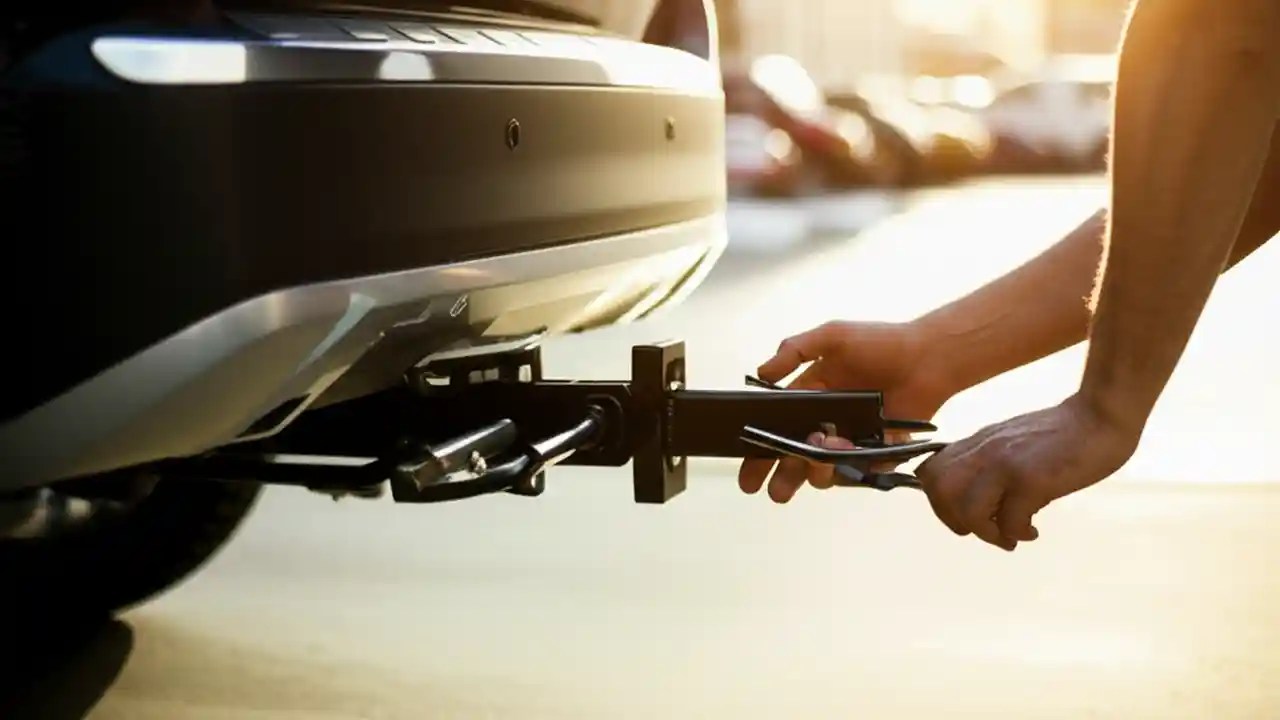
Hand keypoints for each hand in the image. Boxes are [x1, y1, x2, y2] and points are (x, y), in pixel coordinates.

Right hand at [738, 320, 951, 502]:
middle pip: (793, 458)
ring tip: (819, 454)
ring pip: (821, 470)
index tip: (747, 472)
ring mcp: (850, 440)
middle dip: (781, 478)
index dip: (758, 452)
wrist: (928, 356)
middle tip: (776, 491)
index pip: (776, 430)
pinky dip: (847, 468)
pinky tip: (845, 450)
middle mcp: (825, 423)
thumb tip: (760, 373)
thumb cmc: (881, 343)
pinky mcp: (876, 453)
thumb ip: (794, 350)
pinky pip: (856, 472)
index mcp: (809, 398)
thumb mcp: (832, 336)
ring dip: (814, 469)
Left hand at [916, 394, 1140, 550]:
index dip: (939, 500)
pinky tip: (1033, 530)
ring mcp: (1006, 464)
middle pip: (938, 491)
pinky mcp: (1032, 478)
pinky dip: (1018, 534)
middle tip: (983, 528)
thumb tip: (979, 504)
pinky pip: (1009, 521)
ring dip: (986, 533)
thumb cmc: (1062, 434)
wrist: (1101, 415)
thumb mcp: (1012, 443)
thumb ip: (990, 463)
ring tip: (1009, 536)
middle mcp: (984, 452)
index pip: (930, 472)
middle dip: (955, 520)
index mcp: (978, 443)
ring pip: (967, 511)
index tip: (964, 513)